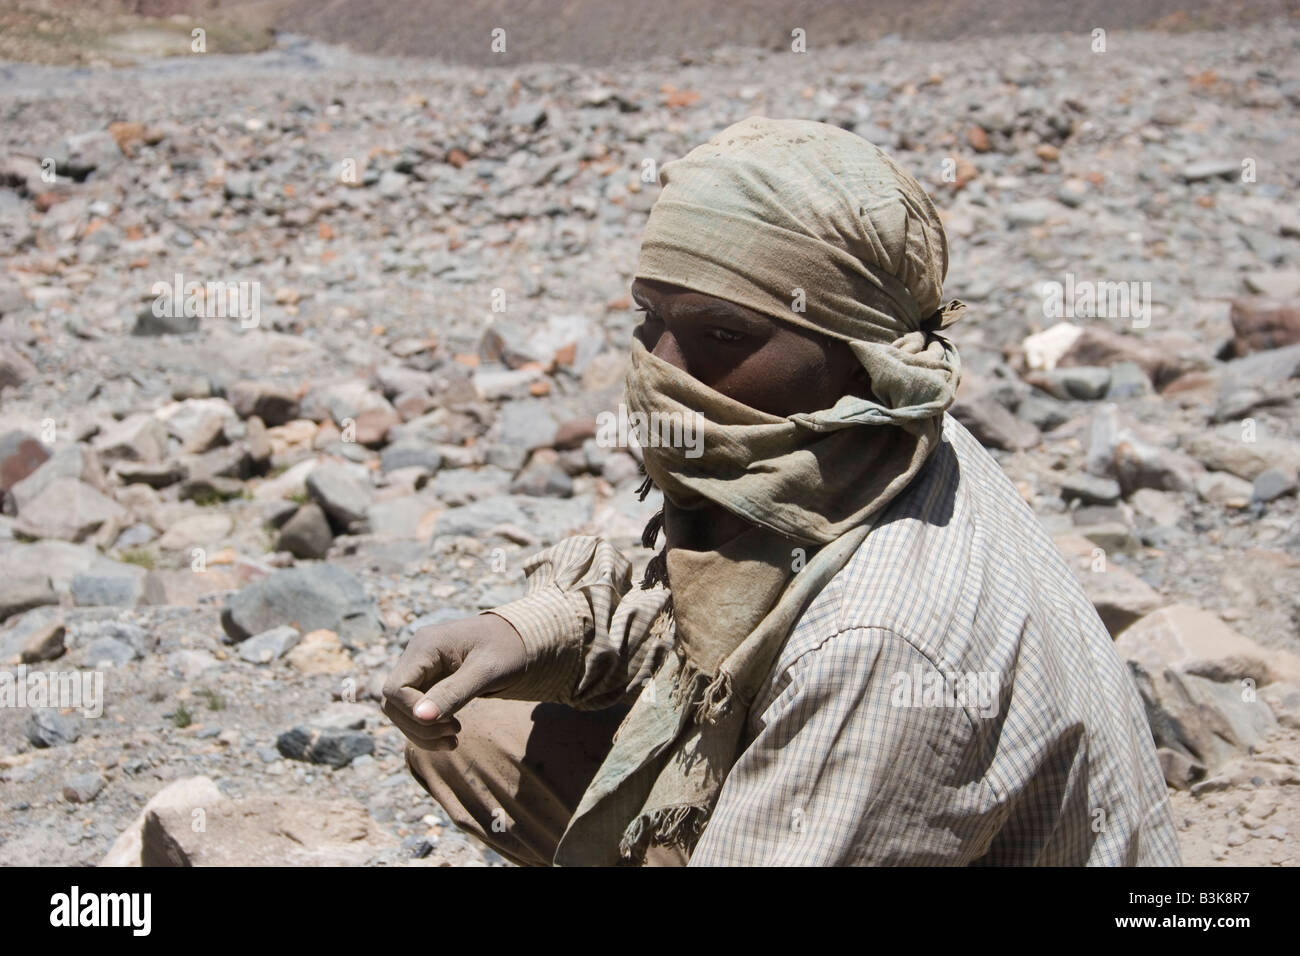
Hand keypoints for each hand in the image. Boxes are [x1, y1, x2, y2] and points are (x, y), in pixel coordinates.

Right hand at [381, 613, 527, 750]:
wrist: (521, 641)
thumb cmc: (508, 650)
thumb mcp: (486, 671)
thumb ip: (454, 692)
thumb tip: (421, 717)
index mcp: (426, 645)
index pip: (396, 689)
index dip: (414, 713)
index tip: (449, 723)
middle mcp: (416, 656)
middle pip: (392, 703)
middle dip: (418, 727)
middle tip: (455, 734)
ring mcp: (420, 669)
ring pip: (400, 711)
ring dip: (422, 732)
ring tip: (455, 739)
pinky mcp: (428, 682)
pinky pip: (415, 711)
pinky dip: (429, 729)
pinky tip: (452, 736)